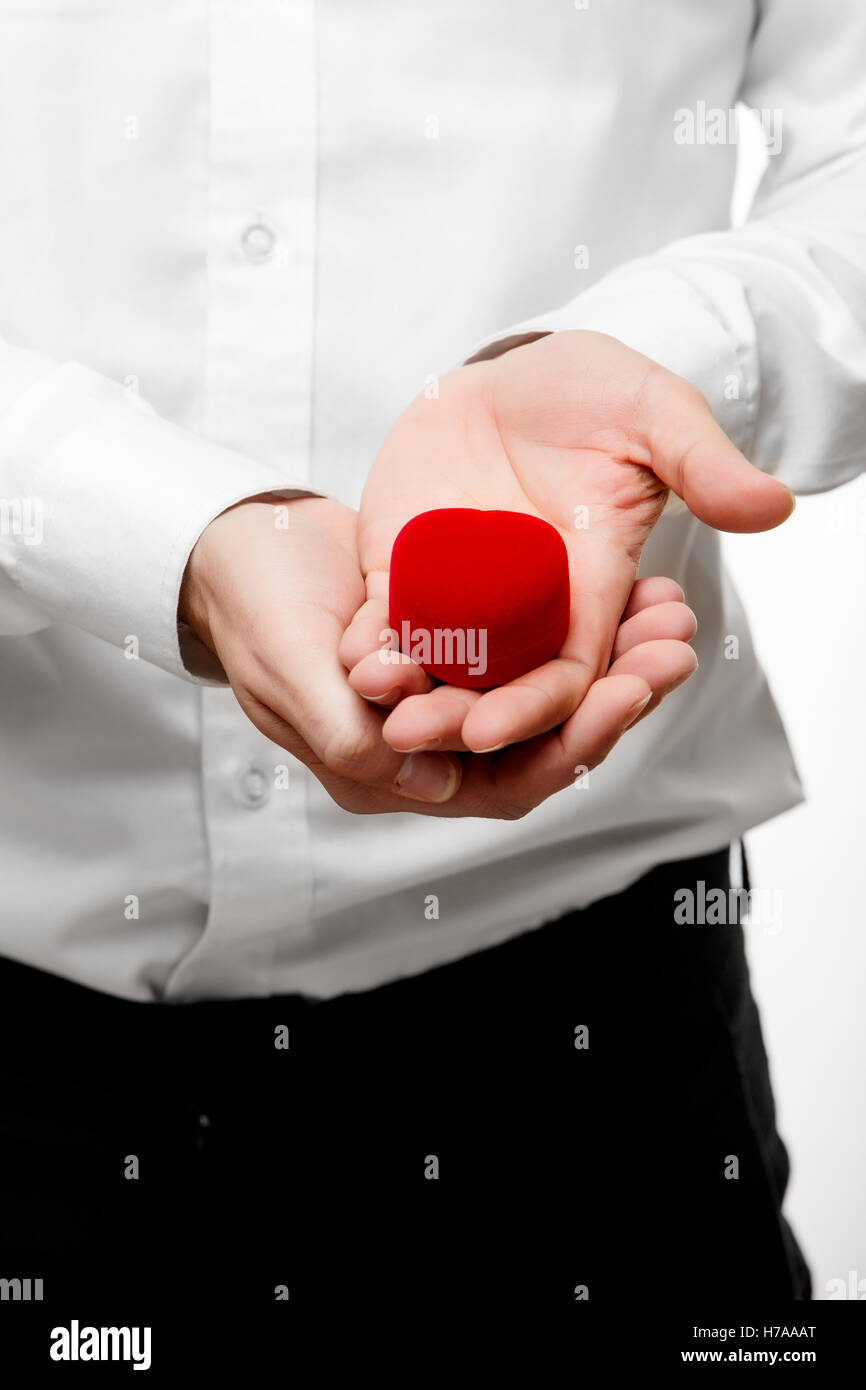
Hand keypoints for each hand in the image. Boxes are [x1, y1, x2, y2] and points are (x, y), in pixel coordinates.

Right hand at [180, 493, 695, 816]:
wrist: (244, 547)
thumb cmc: (255, 608)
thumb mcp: (290, 669)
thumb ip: (348, 732)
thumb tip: (430, 779)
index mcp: (394, 773)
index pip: (504, 784)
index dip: (569, 746)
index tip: (626, 692)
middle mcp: (436, 746)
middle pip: (547, 741)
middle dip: (616, 699)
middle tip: (674, 651)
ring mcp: (455, 695)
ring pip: (551, 693)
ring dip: (615, 659)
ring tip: (671, 613)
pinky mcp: (467, 645)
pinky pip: (539, 645)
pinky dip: (586, 622)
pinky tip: (632, 585)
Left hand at [342, 330, 792, 756]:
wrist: (512, 373)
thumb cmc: (592, 392)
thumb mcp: (655, 417)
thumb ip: (704, 465)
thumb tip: (775, 509)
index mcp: (589, 592)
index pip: (570, 674)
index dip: (540, 707)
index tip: (498, 728)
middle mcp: (524, 611)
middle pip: (498, 690)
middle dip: (463, 719)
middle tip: (421, 735)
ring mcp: (462, 596)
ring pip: (438, 670)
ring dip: (410, 696)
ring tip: (382, 713)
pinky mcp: (406, 572)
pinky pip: (386, 622)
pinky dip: (370, 646)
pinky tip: (350, 662)